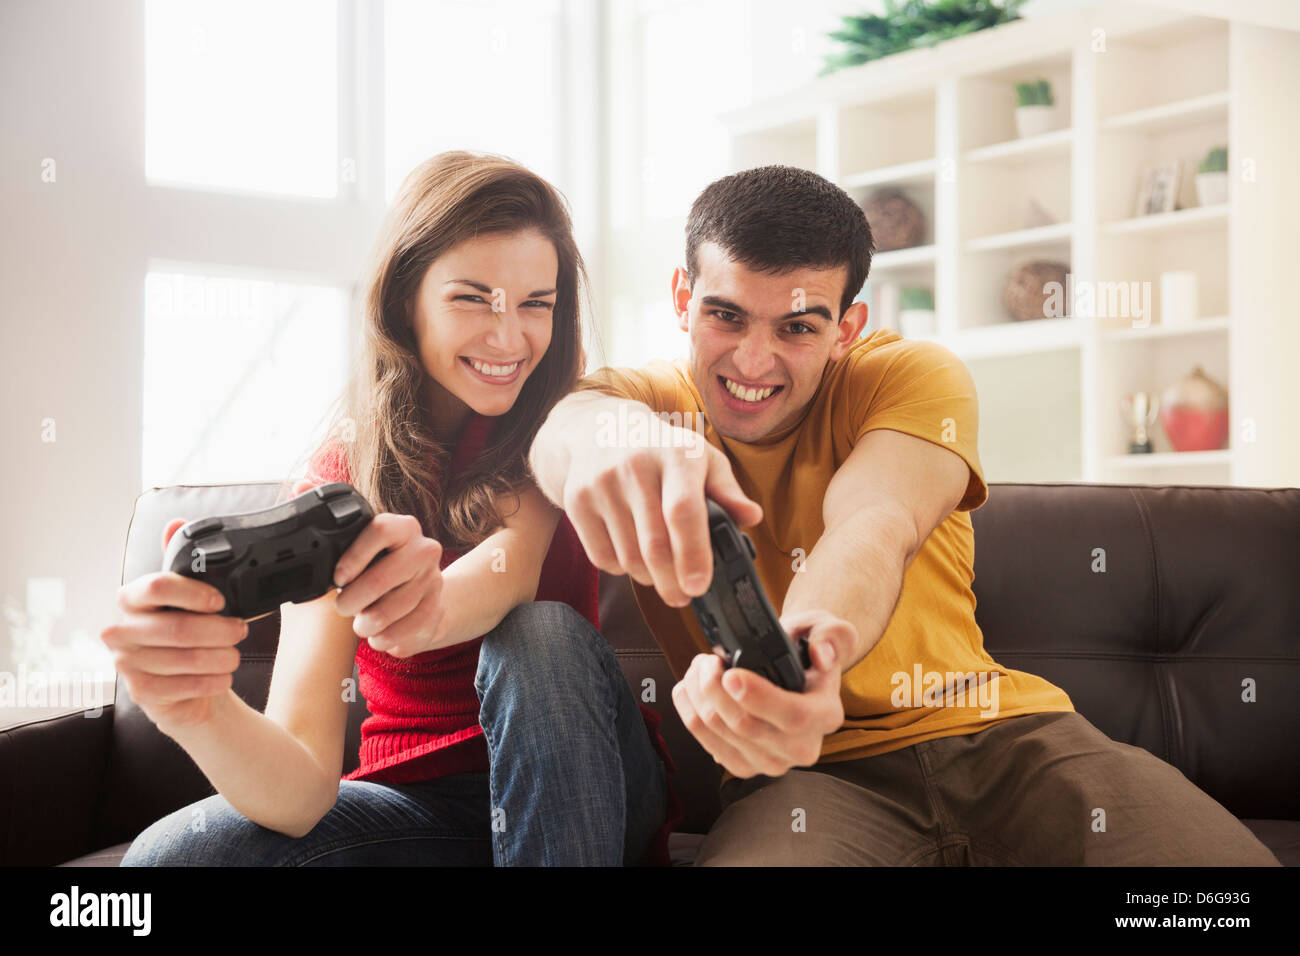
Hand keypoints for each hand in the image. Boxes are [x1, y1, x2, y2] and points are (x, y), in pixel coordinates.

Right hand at [101, 518, 247, 732]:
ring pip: (187, 658)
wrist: (182, 685)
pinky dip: (214, 681)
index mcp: (131, 598)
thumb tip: (175, 523)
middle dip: (220, 630)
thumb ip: (180, 562)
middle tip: (241, 630)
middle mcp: (121, 630)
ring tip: (234, 654)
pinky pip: (186, 685)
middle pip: (178, 627)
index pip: (157, 586)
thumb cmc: (186, 634)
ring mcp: (127, 663)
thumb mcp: (186, 596)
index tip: (221, 600)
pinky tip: (221, 677)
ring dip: (222, 657)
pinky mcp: (141, 692)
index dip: (194, 593)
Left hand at [330, 509, 445, 658]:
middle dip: (354, 600)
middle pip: (384, 576)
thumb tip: (302, 485)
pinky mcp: (438, 609)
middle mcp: (424, 549)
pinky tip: (378, 636)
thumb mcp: (354, 545)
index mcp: (402, 527)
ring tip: (359, 624)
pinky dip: (387, 638)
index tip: (337, 578)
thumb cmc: (376, 568)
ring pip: (393, 609)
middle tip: (341, 607)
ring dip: (368, 623)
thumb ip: (328, 520)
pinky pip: (408, 630)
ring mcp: (434, 580)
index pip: (381, 530)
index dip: (355, 556)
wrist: (419, 596)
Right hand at [563, 427, 761, 607]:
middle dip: (672, 583)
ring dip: (649, 577)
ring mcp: (601, 484)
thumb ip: (728, 490)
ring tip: (660, 574)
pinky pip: (602, 557)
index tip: (699, 586)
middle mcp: (635, 466)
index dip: (692, 554)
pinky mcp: (576, 502)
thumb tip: (752, 517)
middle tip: (683, 597)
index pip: (683, 511)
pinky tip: (632, 556)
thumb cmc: (661, 451)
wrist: (597, 430)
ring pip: (629, 557)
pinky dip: (621, 568)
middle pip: (654, 545)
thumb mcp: (700, 458)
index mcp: (675, 454)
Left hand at [671, 609, 855, 777]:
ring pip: (717, 732)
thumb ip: (832, 636)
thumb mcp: (831, 632)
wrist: (795, 676)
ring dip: (697, 693)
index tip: (730, 674)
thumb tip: (820, 654)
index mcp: (826, 716)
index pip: (794, 716)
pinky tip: (691, 688)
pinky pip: (703, 740)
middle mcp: (802, 748)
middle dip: (713, 687)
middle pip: (745, 726)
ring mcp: (771, 762)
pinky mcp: (742, 767)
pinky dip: (689, 709)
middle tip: (708, 660)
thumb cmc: (809, 652)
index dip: (758, 697)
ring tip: (700, 667)